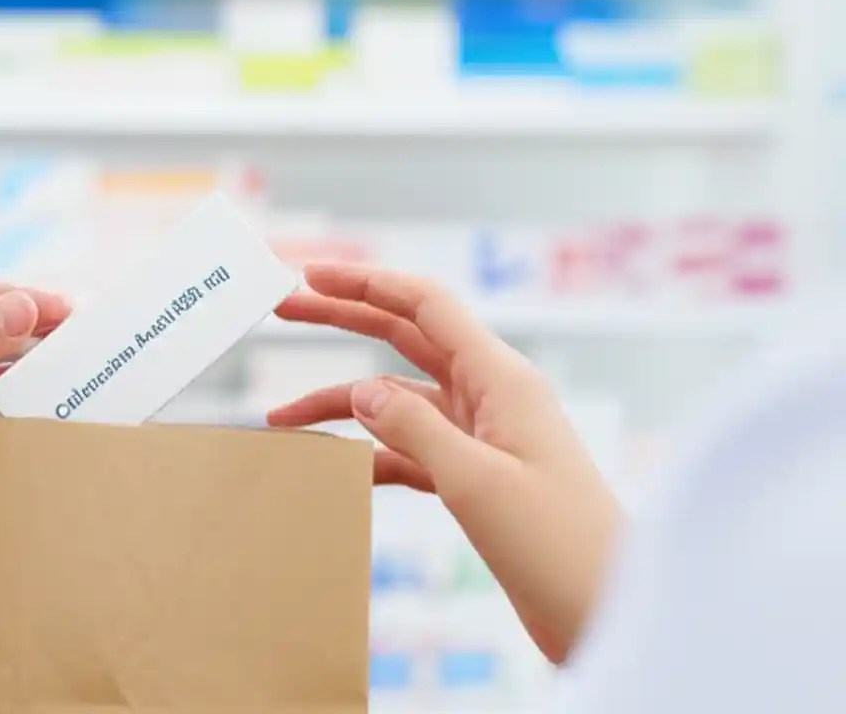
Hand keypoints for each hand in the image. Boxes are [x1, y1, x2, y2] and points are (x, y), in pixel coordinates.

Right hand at [268, 263, 620, 662]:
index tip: (312, 276)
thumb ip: (413, 428)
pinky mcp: (475, 478)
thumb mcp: (476, 481)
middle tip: (285, 309)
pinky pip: (408, 450)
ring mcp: (481, 437)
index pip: (425, 306)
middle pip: (405, 339)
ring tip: (283, 419)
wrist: (604, 612)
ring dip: (342, 404)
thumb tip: (362, 389)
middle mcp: (490, 396)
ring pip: (398, 400)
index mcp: (500, 378)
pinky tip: (334, 466)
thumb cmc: (558, 546)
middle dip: (345, 320)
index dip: (366, 284)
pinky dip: (368, 453)